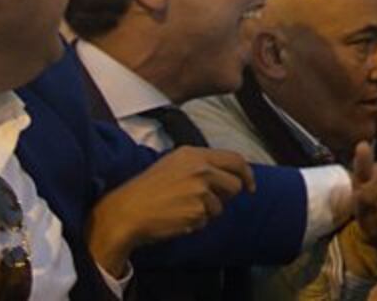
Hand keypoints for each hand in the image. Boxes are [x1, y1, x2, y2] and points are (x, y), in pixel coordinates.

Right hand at [86, 147, 251, 277]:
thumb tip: (227, 174)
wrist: (127, 212)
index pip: (235, 159)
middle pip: (235, 184)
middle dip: (226, 196)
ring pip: (221, 206)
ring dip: (207, 212)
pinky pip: (206, 221)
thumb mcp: (173, 164)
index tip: (250, 186)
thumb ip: (200, 165)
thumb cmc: (147, 190)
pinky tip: (177, 218)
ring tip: (182, 208)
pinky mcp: (197, 211)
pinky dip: (195, 223)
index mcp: (194, 154)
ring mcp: (200, 190)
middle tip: (207, 202)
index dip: (246, 174)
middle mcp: (200, 168)